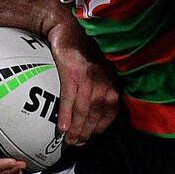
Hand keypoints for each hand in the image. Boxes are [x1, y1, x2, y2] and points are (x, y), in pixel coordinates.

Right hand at [45, 15, 119, 144]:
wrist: (69, 29)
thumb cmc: (84, 51)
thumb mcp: (100, 71)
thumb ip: (102, 89)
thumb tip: (93, 112)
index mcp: (111, 84)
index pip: (108, 115)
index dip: (97, 130)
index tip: (87, 140)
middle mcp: (104, 84)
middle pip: (95, 116)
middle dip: (86, 134)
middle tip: (75, 145)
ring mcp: (89, 79)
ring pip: (84, 111)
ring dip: (76, 129)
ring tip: (69, 141)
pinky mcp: (72, 74)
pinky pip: (70, 99)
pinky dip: (66, 115)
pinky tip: (62, 128)